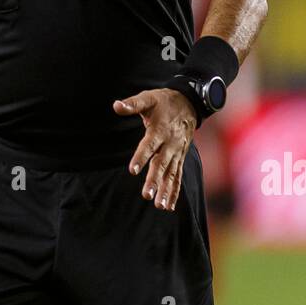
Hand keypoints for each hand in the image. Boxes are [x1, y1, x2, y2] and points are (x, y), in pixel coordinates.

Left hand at [113, 87, 196, 210]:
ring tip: (160, 206)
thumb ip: (132, 104)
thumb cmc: (164, 102)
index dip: (141, 157)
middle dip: (154, 180)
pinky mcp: (180, 158)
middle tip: (146, 195)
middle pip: (161, 164)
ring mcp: (177, 153)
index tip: (133, 170)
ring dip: (166, 190)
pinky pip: (178, 177)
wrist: (189, 104)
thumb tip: (116, 105)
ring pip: (171, 174)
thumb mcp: (148, 98)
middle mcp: (170, 144)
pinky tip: (169, 206)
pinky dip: (174, 192)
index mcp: (159, 130)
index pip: (149, 145)